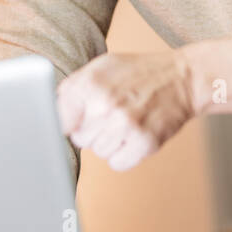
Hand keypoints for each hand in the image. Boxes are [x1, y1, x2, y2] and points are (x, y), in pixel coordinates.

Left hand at [56, 50, 200, 170]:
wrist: (183, 78)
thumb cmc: (138, 73)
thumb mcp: (101, 67)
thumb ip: (72, 88)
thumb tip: (47, 114)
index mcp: (90, 83)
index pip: (59, 121)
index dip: (70, 122)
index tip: (77, 121)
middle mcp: (105, 104)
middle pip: (80, 140)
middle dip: (93, 130)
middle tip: (113, 114)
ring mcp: (126, 124)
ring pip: (99, 153)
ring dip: (111, 142)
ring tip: (127, 121)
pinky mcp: (145, 142)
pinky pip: (117, 164)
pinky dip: (125, 155)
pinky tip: (135, 135)